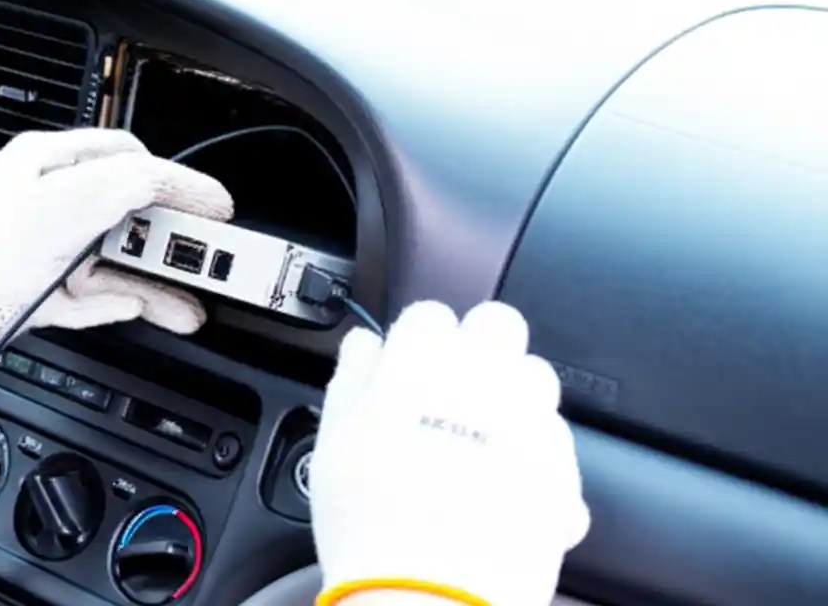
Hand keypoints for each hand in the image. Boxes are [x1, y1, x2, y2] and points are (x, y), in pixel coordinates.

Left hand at [0, 128, 232, 366]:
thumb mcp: (65, 204)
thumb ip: (122, 183)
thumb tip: (163, 178)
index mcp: (55, 164)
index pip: (137, 163)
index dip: (182, 185)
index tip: (219, 207)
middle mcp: (54, 202)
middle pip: (133, 216)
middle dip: (174, 242)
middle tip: (208, 261)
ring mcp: (48, 248)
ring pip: (117, 260)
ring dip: (154, 283)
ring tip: (187, 304)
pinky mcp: (40, 289)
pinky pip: (92, 294)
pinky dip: (119, 303)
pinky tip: (143, 310)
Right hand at [310, 301, 588, 605]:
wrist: (430, 592)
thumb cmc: (370, 520)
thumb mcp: (332, 442)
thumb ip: (351, 379)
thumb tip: (362, 347)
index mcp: (424, 359)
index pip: (429, 315)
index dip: (415, 342)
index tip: (405, 370)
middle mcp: (486, 375)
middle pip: (497, 324)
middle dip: (477, 346)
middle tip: (449, 390)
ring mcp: (531, 419)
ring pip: (534, 375)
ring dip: (510, 393)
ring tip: (477, 437)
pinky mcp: (561, 466)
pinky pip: (552, 439)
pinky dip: (532, 451)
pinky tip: (500, 482)